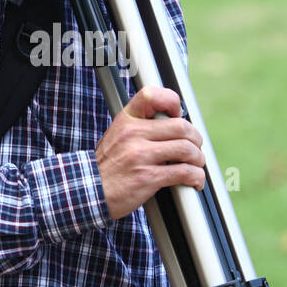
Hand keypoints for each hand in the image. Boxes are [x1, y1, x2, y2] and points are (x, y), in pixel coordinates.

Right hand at [94, 85, 205, 219]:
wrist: (88, 191)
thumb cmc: (108, 166)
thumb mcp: (118, 135)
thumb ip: (141, 127)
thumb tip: (173, 122)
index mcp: (127, 120)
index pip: (152, 95)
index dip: (172, 102)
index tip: (178, 115)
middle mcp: (133, 134)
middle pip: (181, 127)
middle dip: (195, 140)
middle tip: (196, 149)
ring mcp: (140, 155)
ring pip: (186, 149)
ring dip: (198, 159)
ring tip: (197, 166)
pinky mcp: (147, 177)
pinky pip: (183, 172)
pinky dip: (196, 177)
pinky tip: (194, 181)